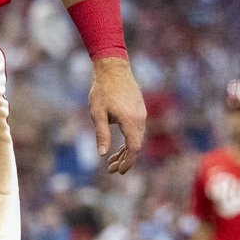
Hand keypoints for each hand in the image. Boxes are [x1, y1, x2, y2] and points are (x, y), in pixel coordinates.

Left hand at [90, 58, 146, 173]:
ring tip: (112, 159)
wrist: (113, 68)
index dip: (127, 162)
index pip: (133, 148)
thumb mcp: (97, 113)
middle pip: (136, 145)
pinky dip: (129, 140)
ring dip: (126, 151)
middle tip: (111, 169)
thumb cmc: (102, 90)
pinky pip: (137, 130)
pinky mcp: (140, 110)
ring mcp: (142, 114)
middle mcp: (140, 118)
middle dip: (125, 159)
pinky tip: (119, 145)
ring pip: (137, 138)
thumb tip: (102, 154)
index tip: (118, 171)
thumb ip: (102, 134)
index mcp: (130, 121)